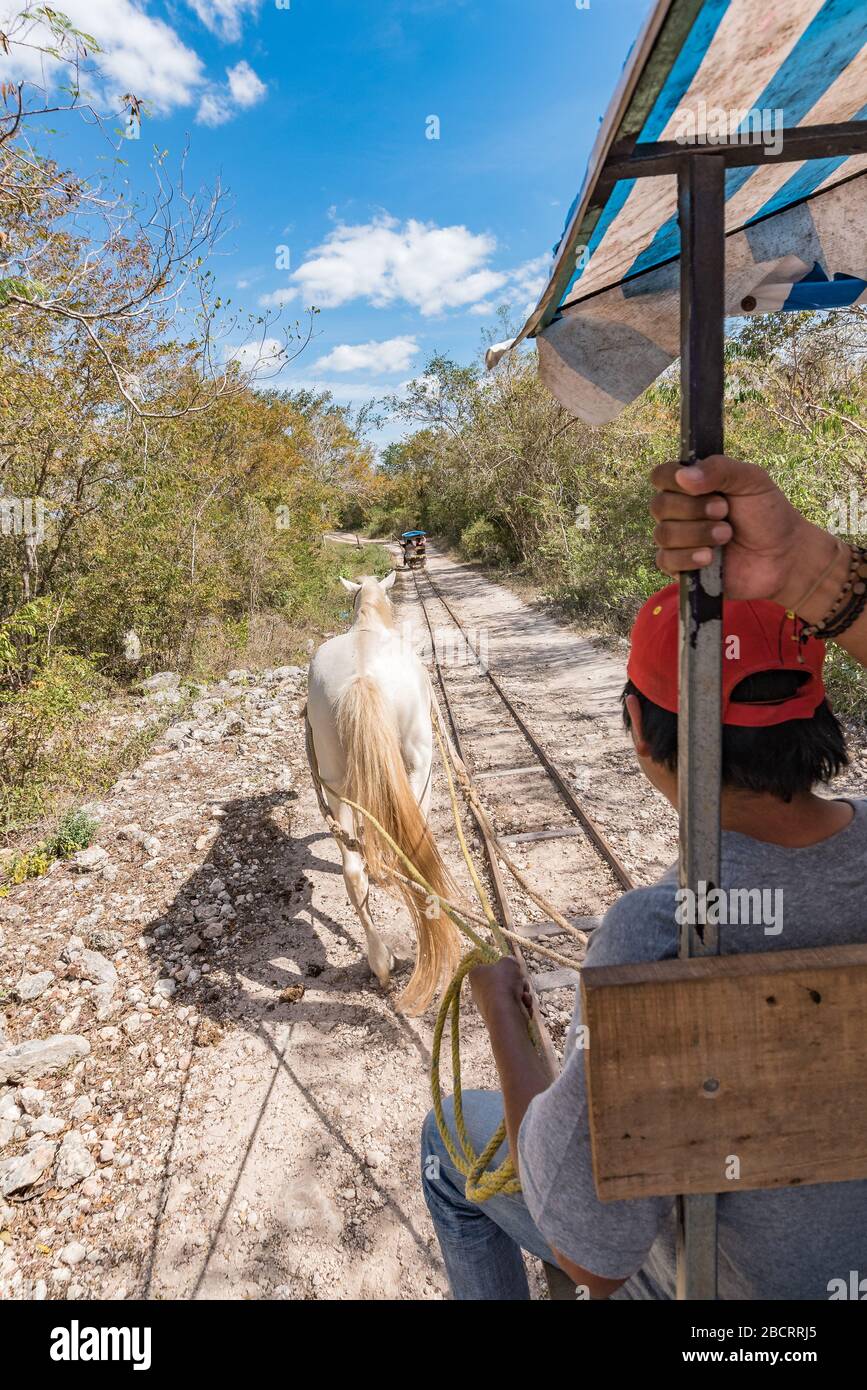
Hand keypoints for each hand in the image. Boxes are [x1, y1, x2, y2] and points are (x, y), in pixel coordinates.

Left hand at [469, 957, 531, 1025]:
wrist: (505, 1012)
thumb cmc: (503, 983)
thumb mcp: (508, 963)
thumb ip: (510, 960)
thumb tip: (511, 961)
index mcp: (475, 975)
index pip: (488, 967)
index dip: (502, 967)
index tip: (512, 968)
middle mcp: (478, 990)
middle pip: (502, 982)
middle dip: (516, 981)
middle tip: (521, 981)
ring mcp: (488, 1005)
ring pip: (510, 994)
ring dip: (521, 993)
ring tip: (524, 994)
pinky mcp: (498, 1017)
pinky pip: (513, 1006)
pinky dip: (521, 1004)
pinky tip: (524, 1004)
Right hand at [649, 455, 833, 608]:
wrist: (784, 555)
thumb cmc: (767, 514)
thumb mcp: (751, 480)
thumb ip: (720, 469)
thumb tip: (683, 476)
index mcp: (692, 485)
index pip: (662, 476)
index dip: (673, 480)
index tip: (699, 486)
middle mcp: (680, 511)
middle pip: (659, 506)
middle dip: (693, 509)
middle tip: (724, 511)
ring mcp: (679, 540)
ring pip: (663, 534)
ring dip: (697, 533)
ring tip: (726, 535)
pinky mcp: (681, 568)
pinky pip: (666, 561)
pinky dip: (688, 557)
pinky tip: (710, 558)